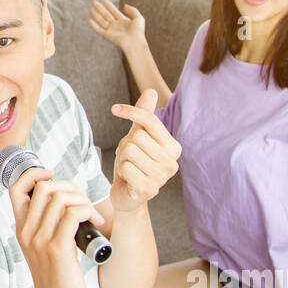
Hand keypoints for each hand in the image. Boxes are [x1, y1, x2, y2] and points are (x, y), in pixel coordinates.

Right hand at [7, 168, 103, 287]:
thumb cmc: (57, 280)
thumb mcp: (44, 250)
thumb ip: (47, 227)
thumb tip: (65, 202)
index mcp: (22, 229)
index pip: (16, 187)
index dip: (34, 173)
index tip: (53, 177)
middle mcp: (27, 232)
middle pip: (44, 187)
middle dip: (70, 188)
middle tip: (84, 205)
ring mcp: (40, 240)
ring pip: (60, 198)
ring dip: (83, 201)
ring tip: (92, 216)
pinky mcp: (58, 249)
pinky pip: (73, 214)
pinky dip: (88, 212)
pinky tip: (96, 224)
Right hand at [88, 0, 145, 51]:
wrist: (134, 42)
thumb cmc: (138, 32)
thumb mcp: (139, 18)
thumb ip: (133, 10)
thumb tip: (124, 5)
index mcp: (124, 22)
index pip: (115, 12)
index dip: (110, 6)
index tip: (105, 1)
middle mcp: (116, 26)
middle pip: (106, 15)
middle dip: (100, 9)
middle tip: (94, 2)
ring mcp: (111, 31)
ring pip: (102, 21)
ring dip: (96, 15)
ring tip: (91, 9)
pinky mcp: (107, 36)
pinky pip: (99, 30)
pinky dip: (94, 26)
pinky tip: (89, 20)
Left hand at [109, 88, 179, 213]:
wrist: (128, 196)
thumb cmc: (134, 164)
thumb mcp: (138, 137)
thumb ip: (145, 116)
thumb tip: (152, 91)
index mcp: (173, 147)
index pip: (150, 120)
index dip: (130, 112)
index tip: (114, 109)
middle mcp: (172, 162)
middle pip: (136, 136)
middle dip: (125, 145)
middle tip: (130, 158)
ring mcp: (162, 177)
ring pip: (129, 151)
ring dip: (122, 159)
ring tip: (129, 168)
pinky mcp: (150, 189)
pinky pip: (125, 167)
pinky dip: (121, 171)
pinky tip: (128, 179)